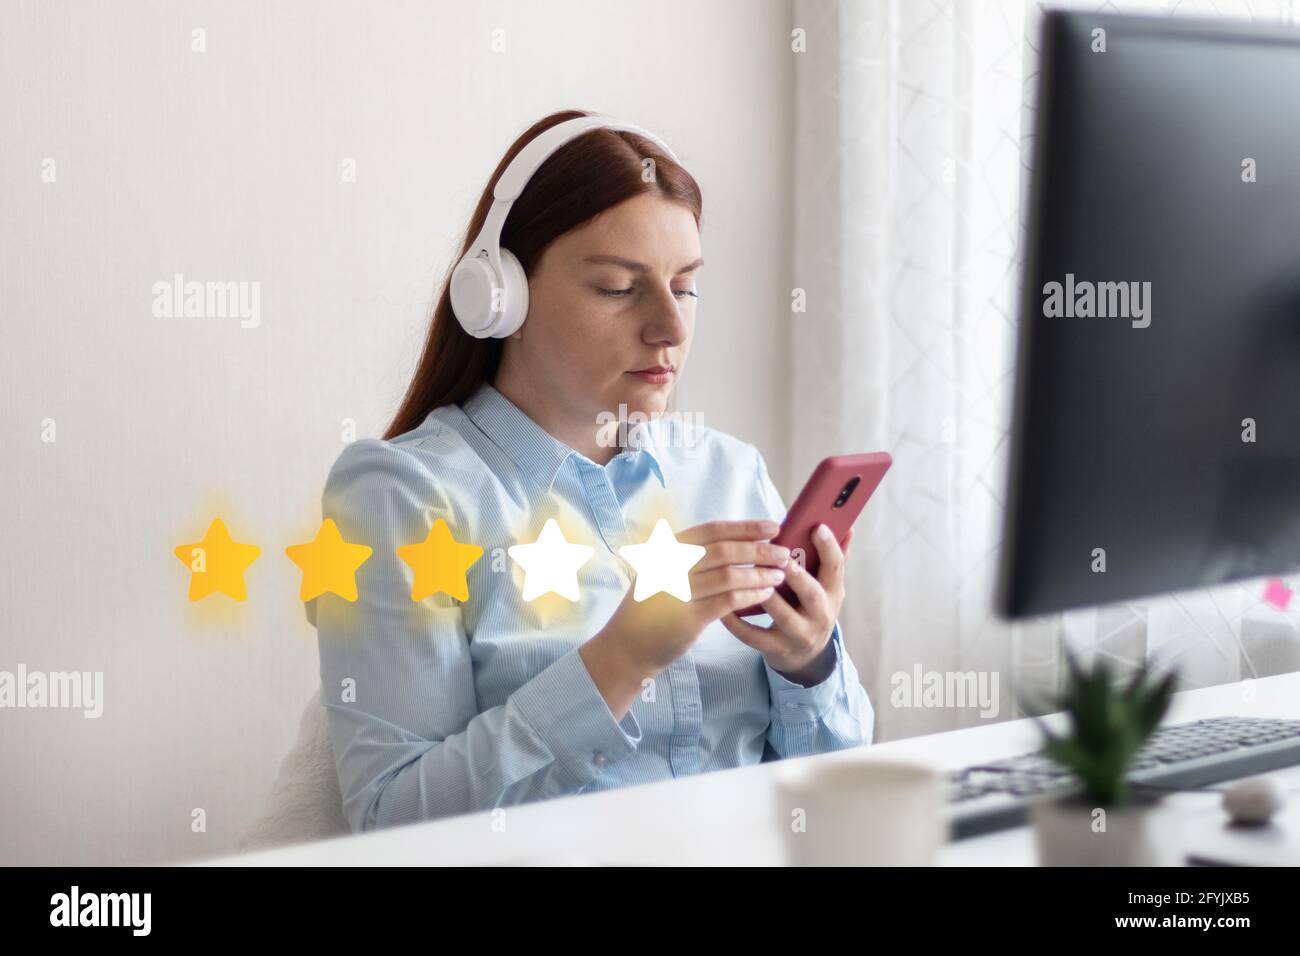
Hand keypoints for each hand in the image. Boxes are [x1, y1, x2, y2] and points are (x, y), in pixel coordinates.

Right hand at [582, 519, 789, 717]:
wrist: (627, 647)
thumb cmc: (651, 609)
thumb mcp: (663, 574)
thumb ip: (690, 560)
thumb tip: (738, 545)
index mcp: (666, 550)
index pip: (712, 531)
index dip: (745, 527)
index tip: (772, 527)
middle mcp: (670, 566)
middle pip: (724, 551)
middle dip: (759, 550)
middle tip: (784, 553)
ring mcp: (678, 591)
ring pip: (730, 575)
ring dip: (759, 573)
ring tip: (780, 575)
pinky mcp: (688, 617)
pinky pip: (728, 601)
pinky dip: (751, 595)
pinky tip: (765, 594)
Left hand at [721, 524, 851, 685]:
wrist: (804, 654)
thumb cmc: (810, 607)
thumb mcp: (826, 586)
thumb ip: (832, 558)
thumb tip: (847, 527)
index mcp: (832, 592)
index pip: (836, 567)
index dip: (829, 547)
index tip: (818, 527)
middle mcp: (820, 615)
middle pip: (811, 594)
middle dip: (797, 575)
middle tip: (781, 557)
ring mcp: (799, 634)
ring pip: (783, 616)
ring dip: (766, 597)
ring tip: (749, 577)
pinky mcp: (777, 648)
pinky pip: (755, 636)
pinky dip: (738, 623)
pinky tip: (724, 608)